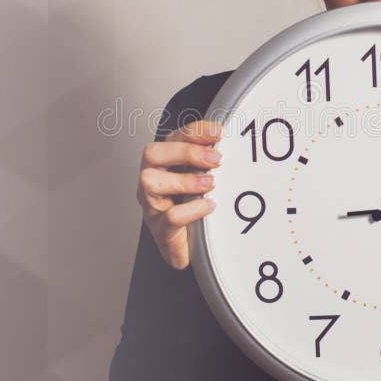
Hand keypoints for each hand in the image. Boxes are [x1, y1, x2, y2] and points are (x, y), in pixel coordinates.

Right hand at [136, 120, 222, 268]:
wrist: (188, 248)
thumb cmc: (192, 208)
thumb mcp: (200, 179)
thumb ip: (208, 161)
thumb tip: (228, 144)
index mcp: (163, 164)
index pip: (172, 137)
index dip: (194, 132)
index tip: (218, 132)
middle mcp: (152, 180)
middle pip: (153, 153)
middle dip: (186, 152)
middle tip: (215, 159)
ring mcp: (152, 204)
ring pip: (151, 182)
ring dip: (185, 180)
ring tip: (211, 183)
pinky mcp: (161, 229)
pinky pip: (170, 217)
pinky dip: (192, 209)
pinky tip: (209, 206)